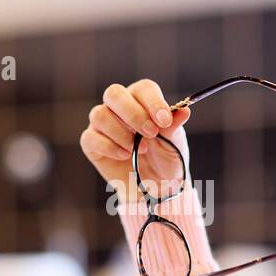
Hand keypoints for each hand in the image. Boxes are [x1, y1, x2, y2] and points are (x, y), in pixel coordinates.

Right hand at [80, 79, 192, 198]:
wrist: (156, 186)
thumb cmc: (166, 158)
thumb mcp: (175, 143)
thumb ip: (174, 126)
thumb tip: (184, 111)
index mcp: (141, 100)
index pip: (143, 89)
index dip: (153, 102)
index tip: (165, 121)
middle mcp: (119, 107)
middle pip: (114, 94)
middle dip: (133, 113)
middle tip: (150, 133)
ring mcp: (102, 124)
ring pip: (100, 114)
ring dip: (121, 132)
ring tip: (139, 149)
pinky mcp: (91, 143)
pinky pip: (91, 138)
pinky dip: (109, 147)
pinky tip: (124, 156)